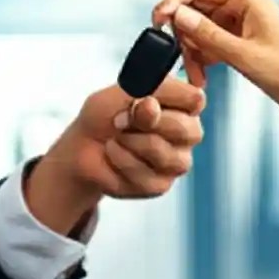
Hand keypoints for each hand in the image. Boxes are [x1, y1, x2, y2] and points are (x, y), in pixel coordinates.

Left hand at [24, 77, 205, 234]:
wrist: (82, 148)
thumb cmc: (105, 117)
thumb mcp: (118, 93)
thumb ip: (139, 94)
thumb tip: (151, 107)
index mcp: (182, 106)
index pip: (195, 100)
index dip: (168, 99)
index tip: (141, 100)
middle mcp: (186, 134)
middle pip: (188, 130)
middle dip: (147, 123)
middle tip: (119, 121)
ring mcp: (177, 162)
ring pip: (166, 155)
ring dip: (131, 143)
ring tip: (115, 139)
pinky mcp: (160, 185)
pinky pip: (146, 176)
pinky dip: (121, 161)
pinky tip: (112, 154)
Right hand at [152, 0, 278, 137]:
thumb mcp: (243, 55)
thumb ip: (207, 34)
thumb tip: (177, 15)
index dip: (173, 0)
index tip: (159, 21)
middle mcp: (241, 4)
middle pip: (194, 7)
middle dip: (182, 33)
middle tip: (178, 57)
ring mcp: (239, 23)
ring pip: (198, 29)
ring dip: (191, 51)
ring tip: (196, 77)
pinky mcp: (238, 40)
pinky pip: (208, 43)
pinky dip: (201, 59)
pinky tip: (202, 77)